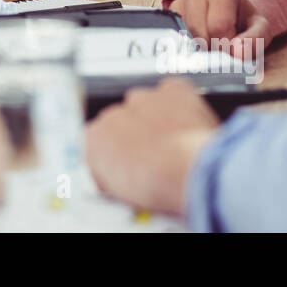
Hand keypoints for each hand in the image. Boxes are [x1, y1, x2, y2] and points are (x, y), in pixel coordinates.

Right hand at [85, 78, 219, 215]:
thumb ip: (115, 178)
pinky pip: (172, 92)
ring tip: (174, 146)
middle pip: (120, 123)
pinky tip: (186, 124)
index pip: (97, 145)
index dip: (114, 159)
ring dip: (156, 120)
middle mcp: (113, 114)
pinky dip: (179, 104)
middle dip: (135, 138)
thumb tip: (124, 181)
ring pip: (145, 106)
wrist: (192, 173)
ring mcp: (143, 100)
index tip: (127, 170)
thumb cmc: (159, 188)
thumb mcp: (124, 196)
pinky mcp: (172, 91)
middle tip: (155, 161)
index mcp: (94, 140)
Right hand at [169, 0, 271, 55]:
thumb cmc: (245, 22)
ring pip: (183, 35)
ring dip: (197, 49)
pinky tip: (198, 44)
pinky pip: (173, 37)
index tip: (234, 46)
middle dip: (211, 48)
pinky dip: (186, 46)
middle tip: (222, 48)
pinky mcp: (168, 13)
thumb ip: (254, 41)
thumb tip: (236, 53)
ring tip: (211, 45)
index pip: (218, 26)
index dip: (226, 45)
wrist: (231, 15)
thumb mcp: (261, 30)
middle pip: (198, 31)